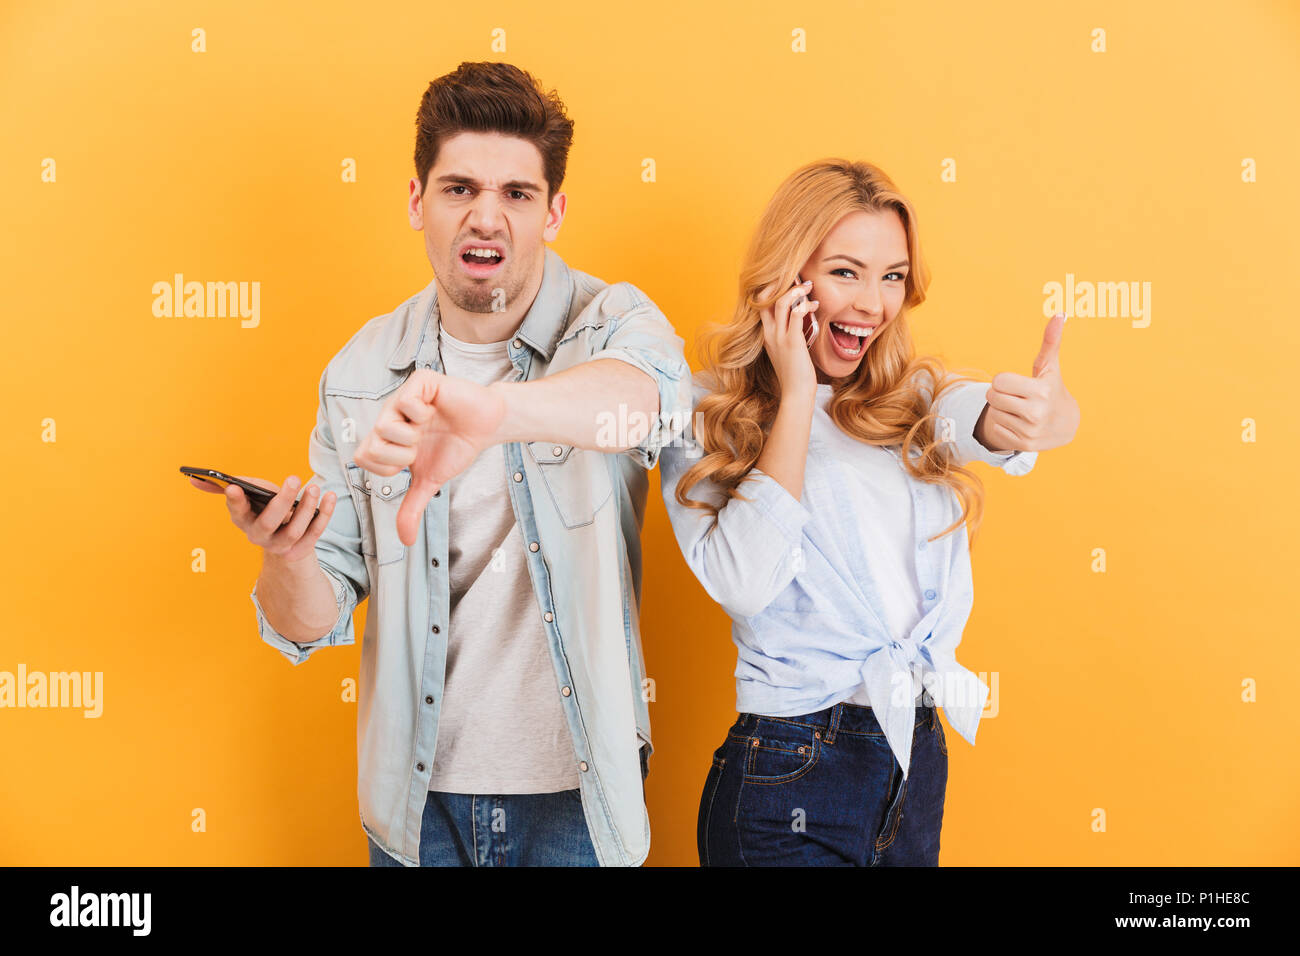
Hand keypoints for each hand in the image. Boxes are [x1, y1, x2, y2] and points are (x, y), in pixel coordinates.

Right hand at [188, 474, 336, 561]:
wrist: (284, 543)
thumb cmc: (264, 511)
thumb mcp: (247, 499)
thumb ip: (223, 488)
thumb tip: (194, 478)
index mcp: (243, 520)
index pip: (237, 512)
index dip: (235, 502)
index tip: (234, 487)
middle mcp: (260, 536)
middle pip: (269, 522)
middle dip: (281, 501)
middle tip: (293, 478)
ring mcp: (282, 545)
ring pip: (294, 530)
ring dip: (306, 508)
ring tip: (314, 488)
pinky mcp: (302, 549)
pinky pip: (316, 532)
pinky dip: (325, 514)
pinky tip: (330, 497)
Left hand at [353, 368, 505, 545]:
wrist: (486, 427)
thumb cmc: (456, 447)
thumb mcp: (431, 480)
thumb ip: (413, 507)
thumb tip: (405, 541)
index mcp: (385, 437)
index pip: (363, 458)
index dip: (389, 467)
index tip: (411, 460)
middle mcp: (388, 415)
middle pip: (370, 445)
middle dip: (401, 456)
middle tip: (420, 445)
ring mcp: (402, 398)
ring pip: (385, 426)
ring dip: (413, 436)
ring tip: (428, 427)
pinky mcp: (420, 382)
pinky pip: (406, 402)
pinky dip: (423, 413)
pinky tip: (435, 409)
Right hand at [758, 277, 817, 398]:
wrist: (796, 393)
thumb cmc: (795, 374)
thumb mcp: (788, 351)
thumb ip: (790, 333)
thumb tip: (801, 317)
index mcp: (767, 335)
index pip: (762, 305)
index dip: (772, 291)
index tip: (787, 282)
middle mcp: (769, 334)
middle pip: (765, 299)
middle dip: (779, 284)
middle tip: (797, 278)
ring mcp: (779, 338)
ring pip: (781, 303)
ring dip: (796, 291)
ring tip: (808, 286)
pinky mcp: (792, 342)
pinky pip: (796, 315)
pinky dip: (804, 305)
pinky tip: (814, 305)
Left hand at [978, 312, 1079, 451]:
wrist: (1066, 424)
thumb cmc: (1052, 389)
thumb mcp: (1050, 367)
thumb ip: (1051, 341)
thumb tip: (1060, 313)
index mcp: (1041, 391)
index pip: (998, 381)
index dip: (1004, 380)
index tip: (1017, 384)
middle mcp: (1036, 412)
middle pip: (992, 397)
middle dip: (1000, 394)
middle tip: (1016, 396)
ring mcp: (1030, 431)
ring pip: (993, 414)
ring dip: (1002, 410)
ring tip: (1020, 410)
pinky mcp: (1025, 445)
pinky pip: (997, 430)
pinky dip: (1005, 426)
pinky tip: (1020, 423)